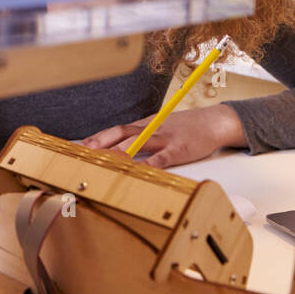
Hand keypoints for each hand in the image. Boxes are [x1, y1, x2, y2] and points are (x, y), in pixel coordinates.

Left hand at [76, 104, 247, 168]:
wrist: (215, 121)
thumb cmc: (187, 127)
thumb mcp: (161, 126)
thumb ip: (142, 135)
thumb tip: (120, 147)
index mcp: (145, 124)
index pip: (116, 129)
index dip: (97, 138)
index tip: (79, 147)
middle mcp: (152, 128)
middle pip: (121, 133)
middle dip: (100, 144)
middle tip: (82, 156)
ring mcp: (166, 138)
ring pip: (137, 143)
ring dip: (118, 152)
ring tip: (102, 162)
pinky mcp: (180, 149)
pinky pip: (162, 157)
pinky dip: (149, 164)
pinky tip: (139, 171)